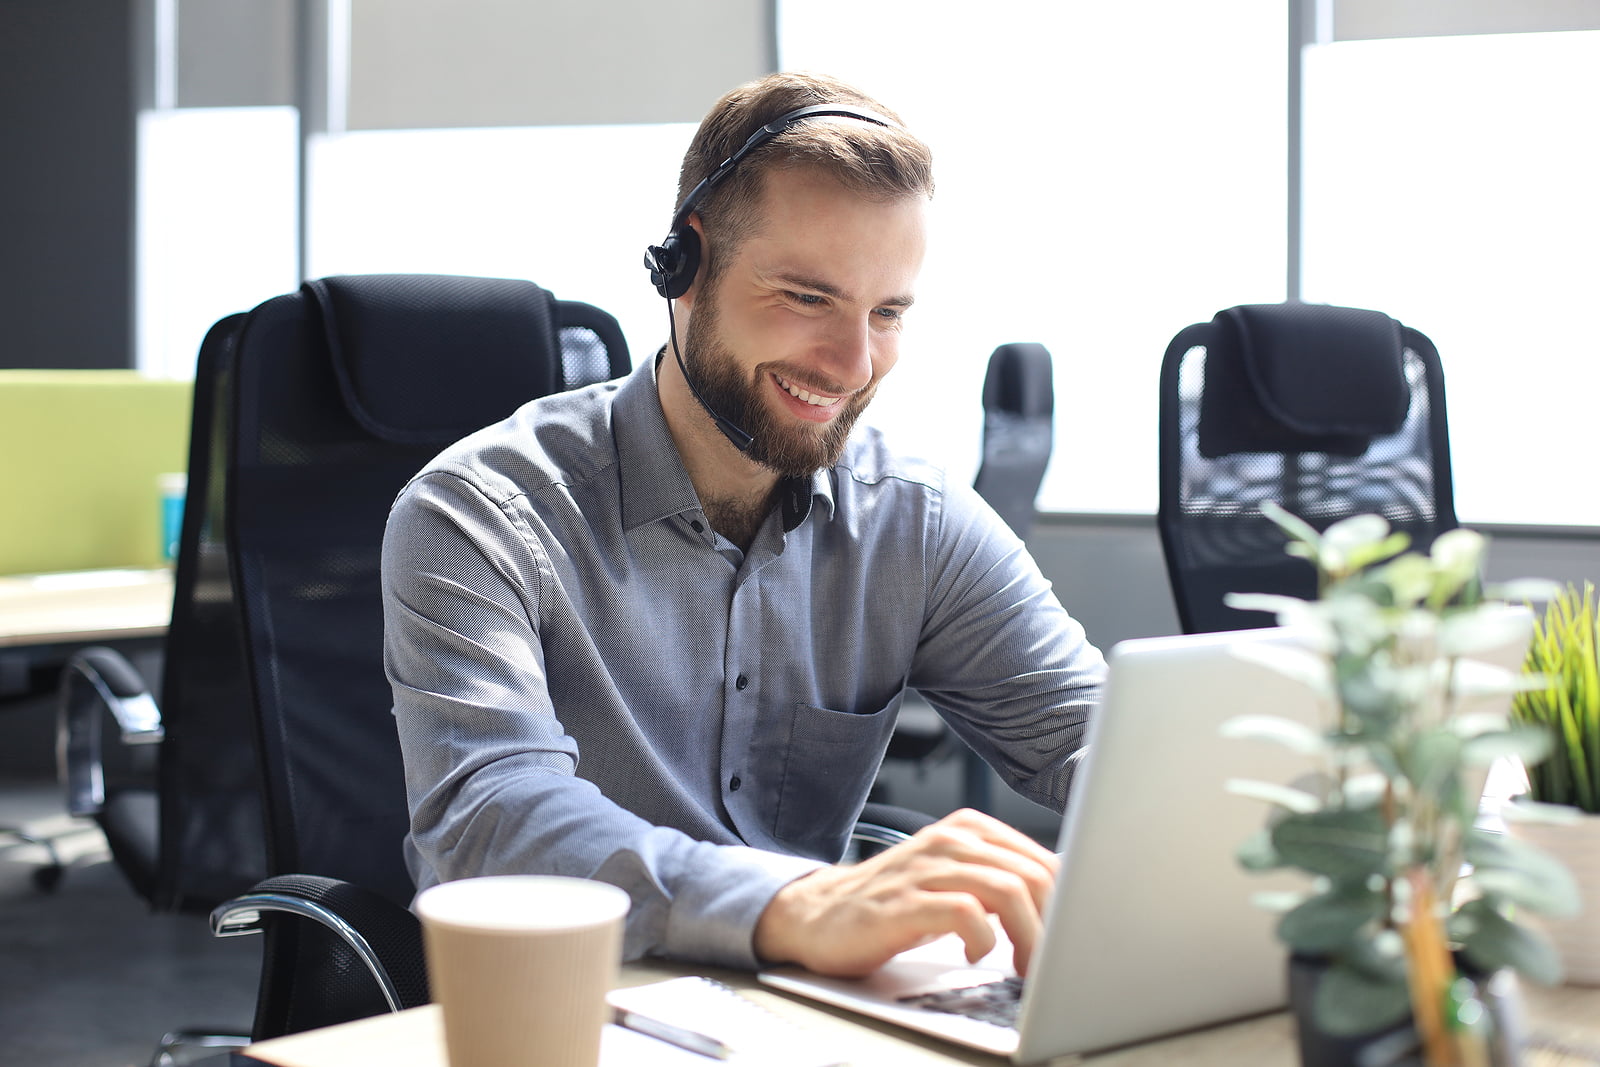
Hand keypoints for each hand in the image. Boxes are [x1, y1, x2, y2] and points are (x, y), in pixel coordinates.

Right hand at [753, 808, 1057, 977]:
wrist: (821, 913)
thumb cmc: (897, 903)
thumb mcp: (954, 880)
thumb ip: (1001, 882)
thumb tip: (1067, 907)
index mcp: (970, 829)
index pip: (1044, 861)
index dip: (1068, 905)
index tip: (1071, 941)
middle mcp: (951, 839)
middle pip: (1033, 875)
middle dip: (1056, 925)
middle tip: (1054, 963)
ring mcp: (927, 867)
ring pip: (1007, 891)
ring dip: (1029, 938)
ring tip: (1023, 966)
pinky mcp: (905, 900)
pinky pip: (965, 912)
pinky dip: (982, 940)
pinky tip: (973, 955)